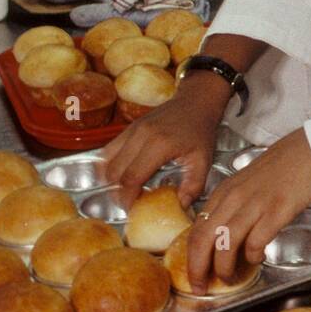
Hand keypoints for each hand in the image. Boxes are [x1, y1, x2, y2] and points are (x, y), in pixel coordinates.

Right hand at [102, 88, 220, 208]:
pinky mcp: (128, 128)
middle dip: (116, 192)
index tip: (131, 208)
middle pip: (114, 172)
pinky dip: (109, 166)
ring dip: (110, 180)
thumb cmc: (200, 132)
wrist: (194, 103)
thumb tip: (180, 205)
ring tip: (123, 191)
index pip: (131, 177)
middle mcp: (140, 136)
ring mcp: (131, 130)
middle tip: (128, 203)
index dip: (127, 197)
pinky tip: (121, 175)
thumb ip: (194, 186)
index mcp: (159, 145)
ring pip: (106, 161)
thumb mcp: (203, 161)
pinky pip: (109, 150)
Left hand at [185, 128, 310, 292]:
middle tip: (201, 287)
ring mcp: (253, 205)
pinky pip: (255, 241)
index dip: (191, 258)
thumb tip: (224, 238)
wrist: (308, 151)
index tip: (194, 275)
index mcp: (223, 193)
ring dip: (224, 268)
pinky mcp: (275, 211)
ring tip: (230, 279)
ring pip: (225, 244)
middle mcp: (233, 199)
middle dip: (198, 269)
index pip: (196, 230)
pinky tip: (257, 258)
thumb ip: (232, 208)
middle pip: (203, 240)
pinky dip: (253, 256)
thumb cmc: (281, 169)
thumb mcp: (246, 185)